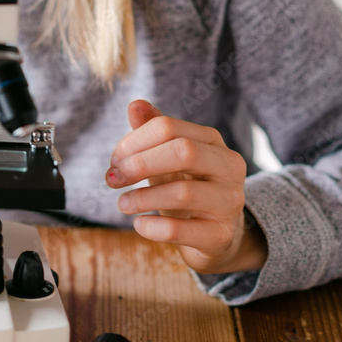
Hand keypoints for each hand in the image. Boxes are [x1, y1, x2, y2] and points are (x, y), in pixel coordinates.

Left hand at [106, 100, 266, 273]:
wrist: (215, 235)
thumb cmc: (187, 187)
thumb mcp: (169, 158)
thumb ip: (153, 130)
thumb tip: (135, 105)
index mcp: (212, 140)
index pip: (169, 127)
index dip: (134, 141)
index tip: (114, 160)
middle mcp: (229, 166)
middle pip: (183, 152)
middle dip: (139, 164)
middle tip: (112, 179)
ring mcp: (229, 202)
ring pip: (182, 192)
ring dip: (142, 198)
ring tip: (122, 203)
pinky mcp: (221, 235)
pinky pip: (180, 230)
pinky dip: (153, 227)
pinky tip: (139, 224)